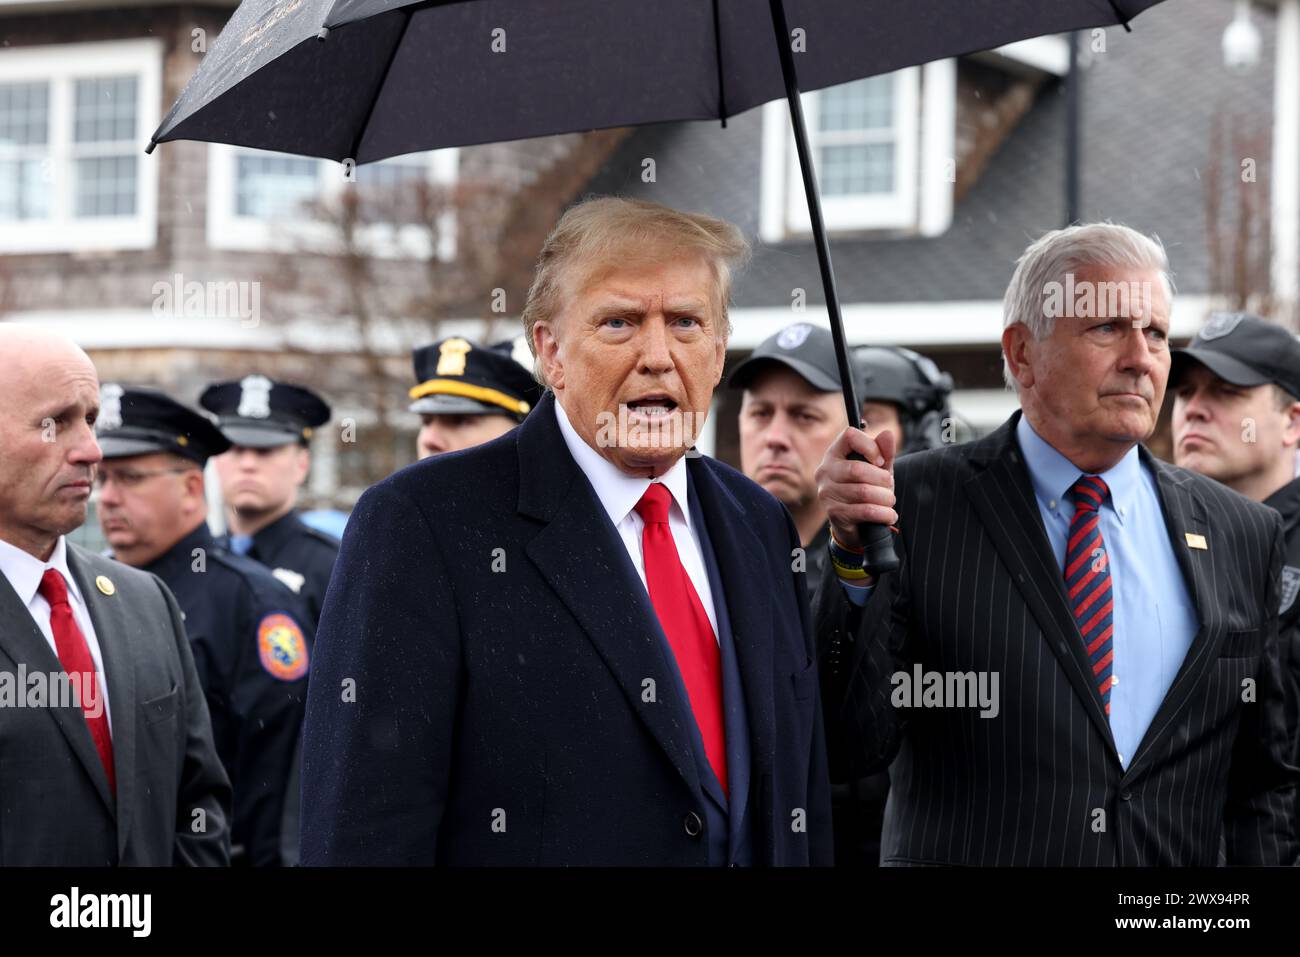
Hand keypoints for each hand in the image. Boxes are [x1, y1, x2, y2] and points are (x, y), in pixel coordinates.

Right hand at [816, 427, 897, 550]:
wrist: (856, 525)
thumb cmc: (867, 490)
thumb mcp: (878, 470)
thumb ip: (884, 452)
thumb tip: (887, 433)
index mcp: (834, 454)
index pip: (849, 436)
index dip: (870, 446)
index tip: (880, 461)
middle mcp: (825, 472)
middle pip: (858, 469)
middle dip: (882, 479)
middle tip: (889, 486)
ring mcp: (827, 493)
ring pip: (864, 492)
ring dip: (885, 498)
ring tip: (889, 501)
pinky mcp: (834, 513)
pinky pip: (865, 511)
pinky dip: (884, 514)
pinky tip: (889, 515)